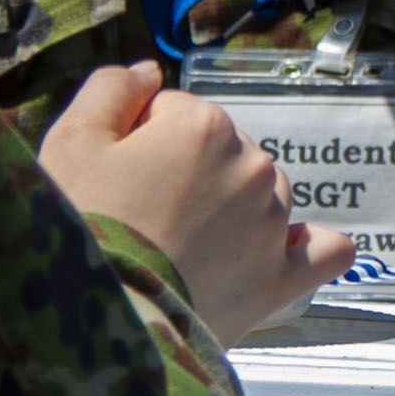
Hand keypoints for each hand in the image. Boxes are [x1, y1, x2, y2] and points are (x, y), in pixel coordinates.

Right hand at [38, 66, 354, 336]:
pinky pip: (324, 252)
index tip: (112, 176)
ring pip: (263, 194)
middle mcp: (252, 167)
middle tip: (139, 217)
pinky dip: (311, 247)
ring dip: (233, 208)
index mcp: (204, 127)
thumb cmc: (79, 230)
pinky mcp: (280, 279)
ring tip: (180, 245)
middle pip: (219, 152)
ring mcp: (272, 225)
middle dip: (184, 174)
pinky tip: (289, 250)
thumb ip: (112, 89)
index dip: (135, 141)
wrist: (92, 324)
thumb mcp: (70, 141)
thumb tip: (150, 71)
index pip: (172, 112)